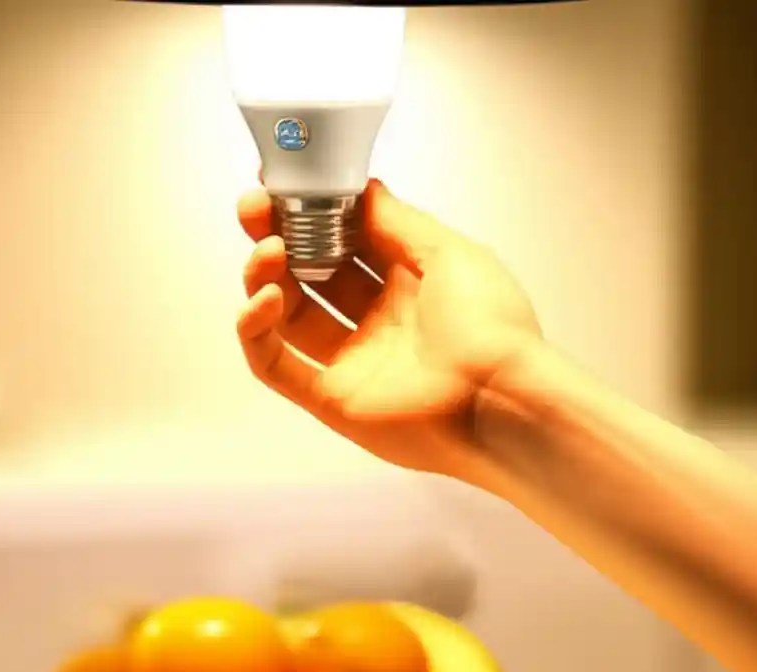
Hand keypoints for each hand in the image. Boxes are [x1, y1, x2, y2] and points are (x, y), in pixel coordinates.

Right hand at [236, 179, 541, 481]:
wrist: (501, 401)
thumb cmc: (491, 326)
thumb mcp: (450, 252)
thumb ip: (399, 221)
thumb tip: (361, 187)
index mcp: (411, 284)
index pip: (346, 242)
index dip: (313, 214)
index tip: (282, 186)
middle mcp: (380, 321)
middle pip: (311, 275)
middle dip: (279, 239)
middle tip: (254, 211)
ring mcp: (354, 361)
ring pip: (289, 316)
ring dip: (266, 278)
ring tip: (268, 252)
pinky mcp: (332, 399)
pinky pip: (276, 366)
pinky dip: (256, 331)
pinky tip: (266, 298)